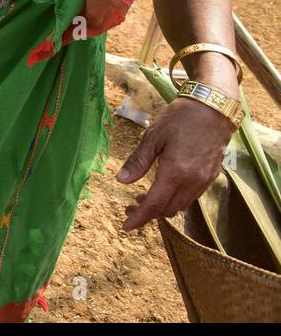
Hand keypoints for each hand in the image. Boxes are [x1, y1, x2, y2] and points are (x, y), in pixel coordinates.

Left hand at [118, 97, 235, 229]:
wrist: (213, 109)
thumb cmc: (180, 118)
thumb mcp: (153, 137)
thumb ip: (138, 161)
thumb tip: (121, 181)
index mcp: (176, 172)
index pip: (155, 204)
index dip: (139, 218)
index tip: (126, 226)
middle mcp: (193, 181)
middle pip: (168, 209)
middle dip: (148, 213)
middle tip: (129, 208)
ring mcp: (205, 180)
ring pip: (181, 205)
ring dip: (162, 207)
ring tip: (142, 199)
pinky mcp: (211, 176)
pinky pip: (191, 196)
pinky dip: (175, 199)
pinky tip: (164, 189)